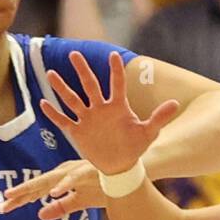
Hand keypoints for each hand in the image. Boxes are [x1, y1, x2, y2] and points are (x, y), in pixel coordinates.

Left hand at [0, 158, 105, 219]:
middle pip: (37, 185)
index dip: (19, 200)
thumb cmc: (105, 187)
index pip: (36, 191)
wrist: (128, 178)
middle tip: (1, 204)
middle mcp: (64, 173)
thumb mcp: (80, 201)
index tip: (0, 209)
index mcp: (61, 179)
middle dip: (19, 194)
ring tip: (15, 195)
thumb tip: (40, 216)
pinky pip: (73, 180)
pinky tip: (52, 193)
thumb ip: (61, 208)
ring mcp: (75, 171)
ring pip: (49, 180)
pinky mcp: (89, 172)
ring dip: (32, 187)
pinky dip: (63, 185)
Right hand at [39, 50, 179, 173]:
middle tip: (74, 54)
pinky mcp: (78, 132)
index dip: (114, 70)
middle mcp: (100, 108)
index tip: (112, 55)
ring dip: (62, 88)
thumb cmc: (135, 146)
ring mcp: (87, 119)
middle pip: (89, 86)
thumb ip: (159, 117)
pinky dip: (54, 114)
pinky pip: (64, 121)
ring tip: (50, 73)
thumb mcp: (148, 133)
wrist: (121, 166)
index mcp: (118, 106)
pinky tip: (43, 104)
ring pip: (72, 100)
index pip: (116, 84)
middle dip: (82, 71)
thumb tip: (175, 103)